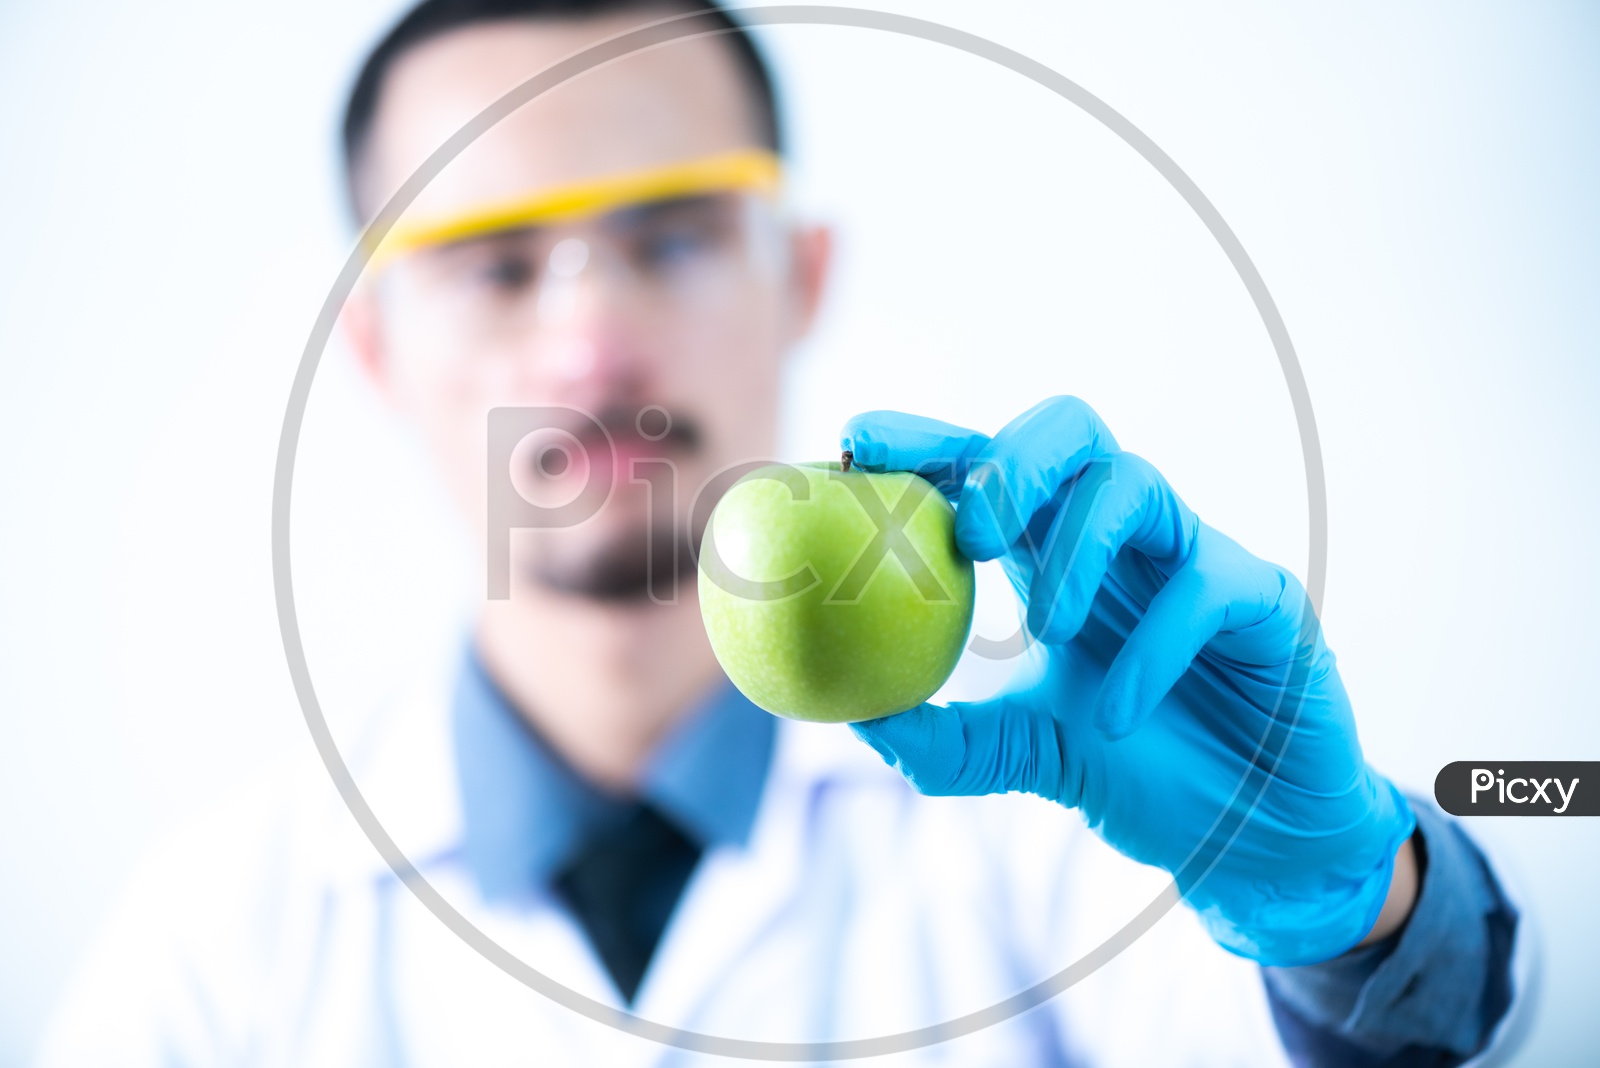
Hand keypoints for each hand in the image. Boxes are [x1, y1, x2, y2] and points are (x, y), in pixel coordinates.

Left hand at [842, 397, 1414, 966]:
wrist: (1246, 832)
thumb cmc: (1133, 769)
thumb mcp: (1022, 751)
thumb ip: (943, 739)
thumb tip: (852, 718)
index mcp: (1052, 549)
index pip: (985, 466)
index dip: (923, 444)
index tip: (851, 445)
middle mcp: (1120, 534)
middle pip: (1067, 430)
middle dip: (1009, 458)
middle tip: (968, 534)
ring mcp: (1192, 553)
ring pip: (1132, 484)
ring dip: (1078, 548)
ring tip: (1049, 631)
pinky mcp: (1260, 595)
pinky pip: (1206, 586)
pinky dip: (1154, 646)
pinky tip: (1120, 714)